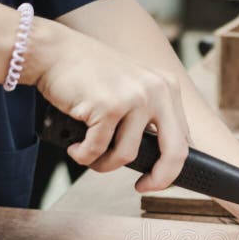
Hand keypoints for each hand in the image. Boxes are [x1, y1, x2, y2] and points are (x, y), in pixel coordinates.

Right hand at [25, 19, 189, 192]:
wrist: (54, 52)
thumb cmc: (89, 76)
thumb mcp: (132, 88)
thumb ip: (150, 116)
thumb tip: (162, 159)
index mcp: (167, 88)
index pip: (184, 139)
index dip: (173, 168)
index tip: (157, 179)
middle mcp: (156, 91)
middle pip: (174, 152)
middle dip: (160, 179)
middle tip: (143, 187)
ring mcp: (134, 98)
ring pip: (127, 155)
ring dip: (104, 164)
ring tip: (88, 154)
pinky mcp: (108, 106)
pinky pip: (98, 150)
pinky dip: (83, 156)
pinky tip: (74, 147)